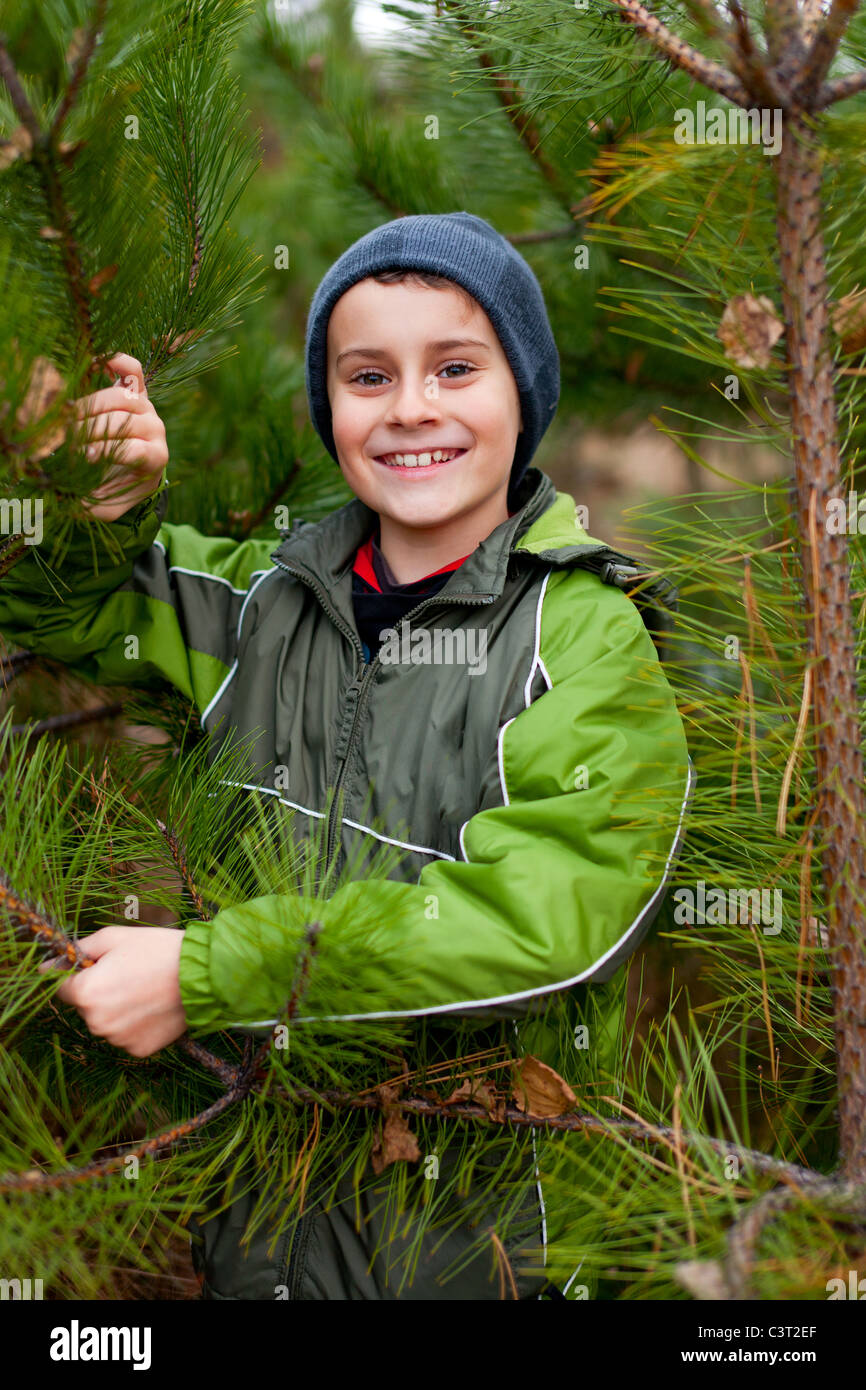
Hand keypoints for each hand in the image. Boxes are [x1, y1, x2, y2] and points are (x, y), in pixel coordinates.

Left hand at [38, 926, 187, 1057]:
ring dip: (117, 1010)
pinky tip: (153, 1007)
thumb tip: (47, 965)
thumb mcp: (114, 938)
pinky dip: (135, 1024)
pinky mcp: (138, 1050)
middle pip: (85, 1007)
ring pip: (106, 1023)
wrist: (204, 973)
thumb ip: (78, 950)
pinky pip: (126, 1036)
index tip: (101, 967)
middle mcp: (97, 1022)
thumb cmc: (158, 949)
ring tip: (145, 990)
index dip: (79, 975)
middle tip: (130, 975)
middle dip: (99, 992)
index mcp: (86, 993)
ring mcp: (118, 1039)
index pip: (61, 988)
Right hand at [74, 352, 168, 521]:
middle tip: (68, 438)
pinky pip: (132, 370)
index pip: (134, 449)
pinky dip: (116, 362)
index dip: (108, 451)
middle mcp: (156, 429)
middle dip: (92, 429)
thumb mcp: (106, 506)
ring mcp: (148, 407)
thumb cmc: (117, 489)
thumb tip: (68, 500)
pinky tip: (95, 364)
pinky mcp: (138, 390)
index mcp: (156, 458)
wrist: (132, 471)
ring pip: (121, 397)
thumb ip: (91, 506)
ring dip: (91, 405)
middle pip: (124, 421)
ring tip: (69, 418)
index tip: (84, 457)